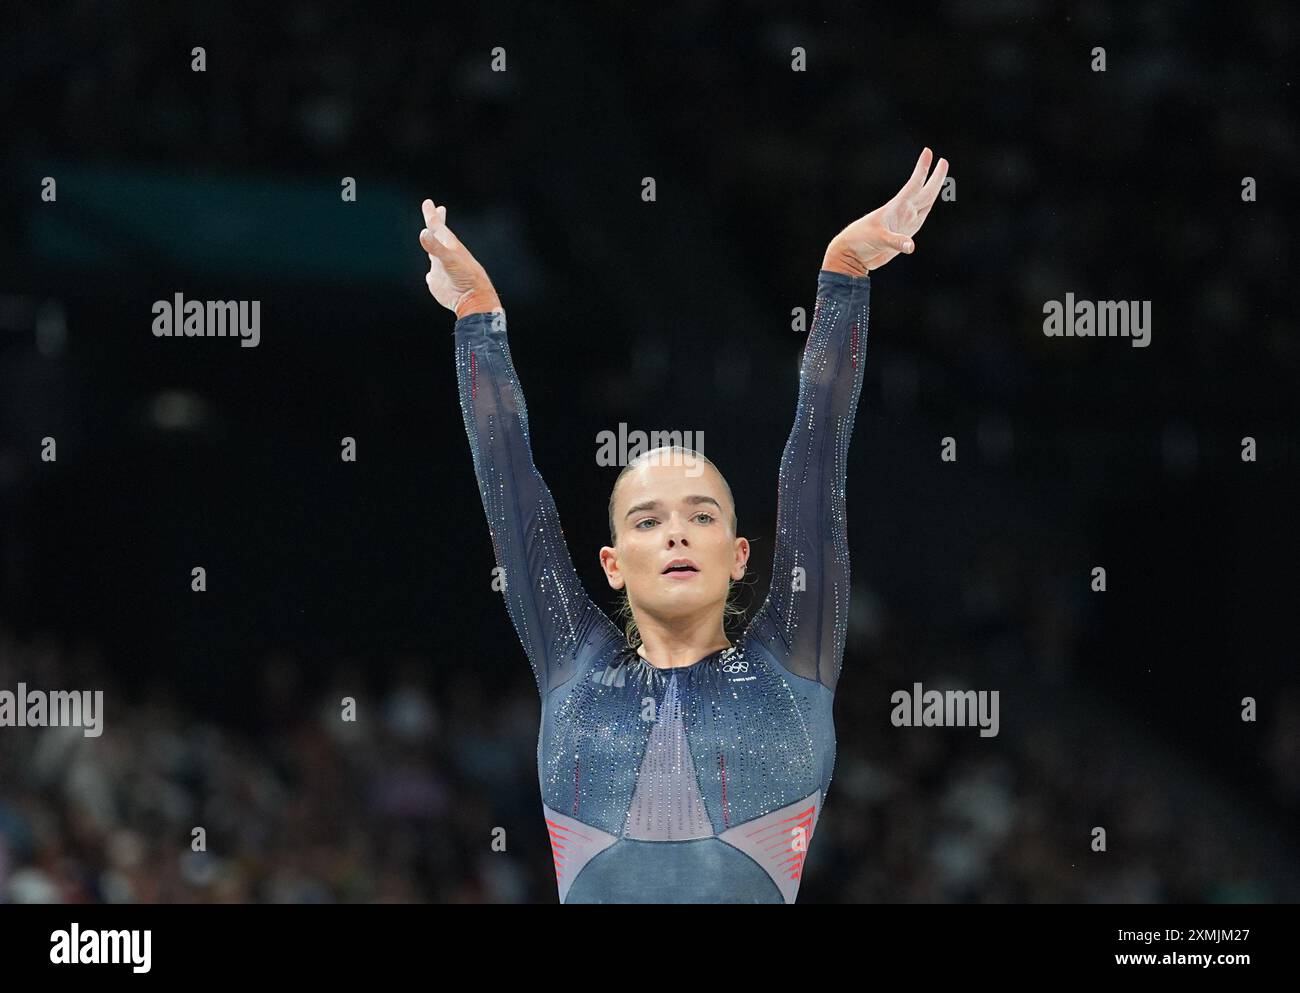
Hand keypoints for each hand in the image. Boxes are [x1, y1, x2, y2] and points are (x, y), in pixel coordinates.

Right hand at [418, 199, 500, 316]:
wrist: (472, 298)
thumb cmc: (465, 276)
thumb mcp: (450, 259)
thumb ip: (435, 247)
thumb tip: (423, 232)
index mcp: (450, 246)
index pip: (438, 227)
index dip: (432, 215)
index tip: (428, 202)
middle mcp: (445, 255)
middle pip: (438, 236)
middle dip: (435, 222)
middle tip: (434, 208)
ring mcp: (441, 269)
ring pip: (434, 254)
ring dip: (431, 245)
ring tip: (430, 238)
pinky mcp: (438, 283)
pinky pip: (432, 276)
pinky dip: (430, 274)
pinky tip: (430, 275)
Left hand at [822, 147, 948, 275]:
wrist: (853, 253)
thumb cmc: (861, 241)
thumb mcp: (878, 239)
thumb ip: (896, 241)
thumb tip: (910, 246)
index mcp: (896, 208)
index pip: (914, 184)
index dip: (922, 169)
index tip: (927, 152)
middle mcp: (904, 213)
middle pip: (925, 192)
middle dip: (936, 178)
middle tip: (943, 161)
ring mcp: (905, 222)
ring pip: (925, 202)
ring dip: (934, 189)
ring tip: (940, 176)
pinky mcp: (905, 233)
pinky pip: (921, 217)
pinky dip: (928, 208)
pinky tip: (932, 202)